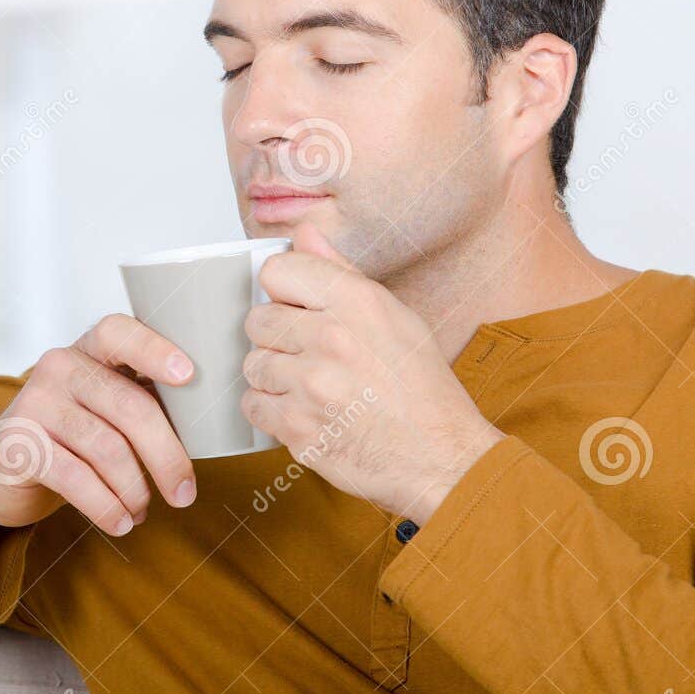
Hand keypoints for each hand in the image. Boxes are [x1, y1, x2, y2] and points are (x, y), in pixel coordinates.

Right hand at [0, 314, 198, 539]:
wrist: (3, 466)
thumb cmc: (73, 435)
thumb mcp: (107, 407)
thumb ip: (145, 401)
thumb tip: (208, 425)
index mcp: (90, 349)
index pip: (119, 332)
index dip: (155, 350)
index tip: (189, 375)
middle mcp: (60, 366)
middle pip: (130, 407)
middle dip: (166, 457)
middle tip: (184, 494)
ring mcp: (35, 402)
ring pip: (107, 448)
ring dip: (135, 490)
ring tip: (141, 512)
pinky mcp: (19, 443)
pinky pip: (75, 478)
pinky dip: (106, 506)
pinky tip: (119, 523)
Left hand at [240, 224, 504, 523]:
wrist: (441, 458)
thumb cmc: (422, 390)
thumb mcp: (395, 316)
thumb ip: (341, 273)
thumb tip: (303, 235)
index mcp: (357, 302)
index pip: (277, 271)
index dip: (283, 291)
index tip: (296, 308)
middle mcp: (331, 338)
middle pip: (258, 320)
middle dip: (277, 338)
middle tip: (307, 355)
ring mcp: (311, 386)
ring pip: (253, 364)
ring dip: (273, 377)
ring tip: (310, 387)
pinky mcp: (298, 429)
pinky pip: (253, 406)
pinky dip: (271, 412)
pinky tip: (304, 412)